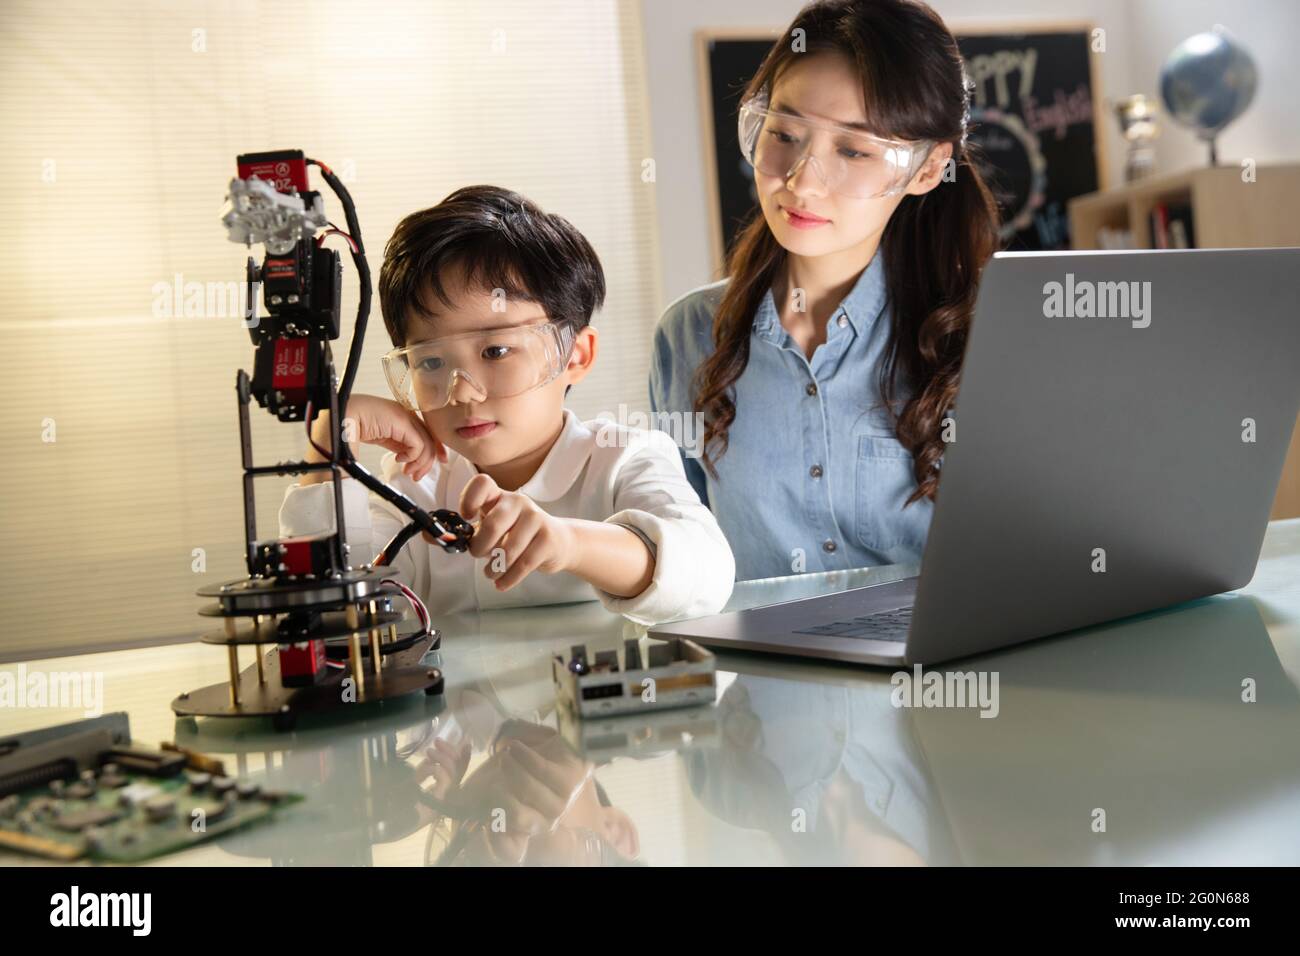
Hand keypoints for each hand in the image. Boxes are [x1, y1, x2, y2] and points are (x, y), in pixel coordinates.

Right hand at [308, 394, 445, 481]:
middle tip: (416, 476)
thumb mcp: (381, 437)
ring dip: (420, 463)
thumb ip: (397, 444)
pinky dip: (413, 457)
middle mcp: (405, 414)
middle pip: (430, 438)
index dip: (435, 449)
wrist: (337, 417)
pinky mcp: (401, 422)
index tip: (437, 463)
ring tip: (408, 472)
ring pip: (426, 443)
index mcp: (400, 416)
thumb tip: (408, 460)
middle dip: (428, 461)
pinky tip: (399, 461)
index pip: (427, 432)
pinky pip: (418, 444)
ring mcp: (404, 416)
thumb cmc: (351, 427)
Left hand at [450, 473, 576, 590]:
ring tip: (491, 573)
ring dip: (494, 568)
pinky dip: (509, 578)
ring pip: (508, 550)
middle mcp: (519, 502)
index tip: (467, 517)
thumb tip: (441, 539)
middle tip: (478, 555)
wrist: (559, 541)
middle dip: (480, 547)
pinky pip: (523, 564)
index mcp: (500, 496)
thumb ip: (472, 532)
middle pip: (493, 525)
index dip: (469, 499)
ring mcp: (536, 519)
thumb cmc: (518, 535)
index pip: (482, 484)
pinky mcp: (548, 539)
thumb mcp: (495, 527)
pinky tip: (502, 583)